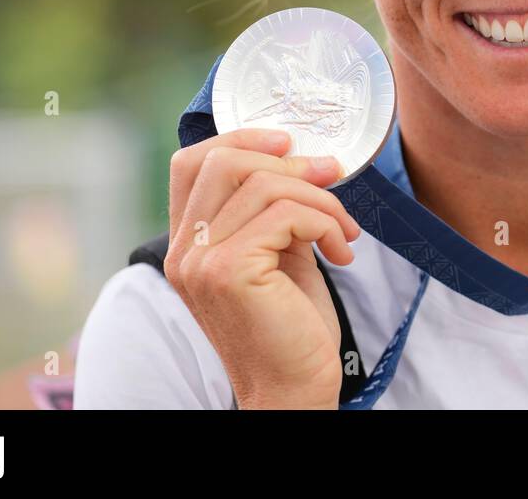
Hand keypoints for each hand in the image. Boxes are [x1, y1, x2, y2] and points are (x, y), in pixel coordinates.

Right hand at [164, 129, 360, 408]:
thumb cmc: (291, 326)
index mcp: (187, 242)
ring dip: (321, 198)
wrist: (293, 388)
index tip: (290, 143)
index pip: (192, 162)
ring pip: (265, 184)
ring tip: (343, 230)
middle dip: (290, 162)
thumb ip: (277, 210)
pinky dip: (326, 222)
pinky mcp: (229, 271)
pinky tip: (341, 251)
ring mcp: (201, 261)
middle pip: (225, 161)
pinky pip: (286, 214)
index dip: (242, 138)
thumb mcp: (280, 253)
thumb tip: (308, 159)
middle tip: (332, 178)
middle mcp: (183, 250)